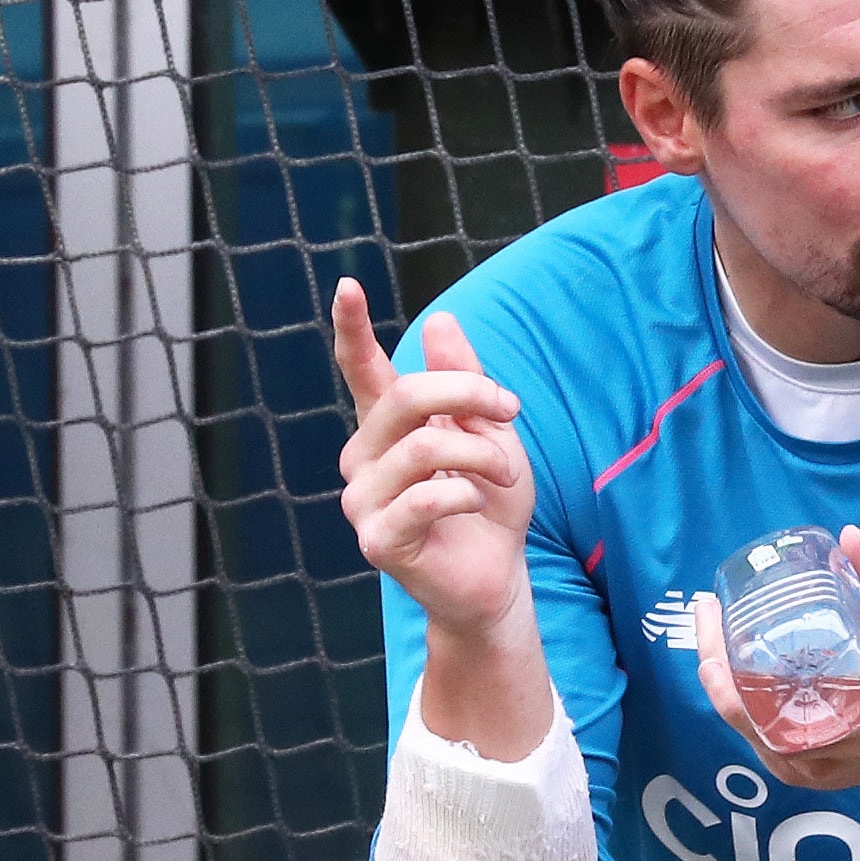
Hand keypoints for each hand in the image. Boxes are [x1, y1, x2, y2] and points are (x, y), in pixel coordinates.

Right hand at [332, 278, 534, 639]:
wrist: (497, 575)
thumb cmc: (490, 504)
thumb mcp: (492, 432)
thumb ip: (466, 382)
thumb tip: (442, 319)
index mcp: (387, 426)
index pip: (362, 369)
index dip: (351, 327)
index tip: (348, 285)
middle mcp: (364, 456)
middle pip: (407, 396)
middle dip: (471, 394)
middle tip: (511, 409)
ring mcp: (363, 498)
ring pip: (426, 446)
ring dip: (484, 456)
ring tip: (502, 476)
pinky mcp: (377, 539)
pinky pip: (424, 497)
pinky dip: (466, 495)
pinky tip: (475, 505)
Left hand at [695, 526, 859, 797]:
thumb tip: (850, 537)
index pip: (786, 703)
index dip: (739, 672)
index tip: (722, 622)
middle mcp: (826, 750)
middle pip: (749, 713)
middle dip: (717, 661)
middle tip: (707, 612)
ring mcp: (806, 767)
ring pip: (744, 725)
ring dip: (717, 677)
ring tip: (708, 626)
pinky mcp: (794, 771)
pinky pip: (751, 734)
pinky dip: (731, 697)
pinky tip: (721, 660)